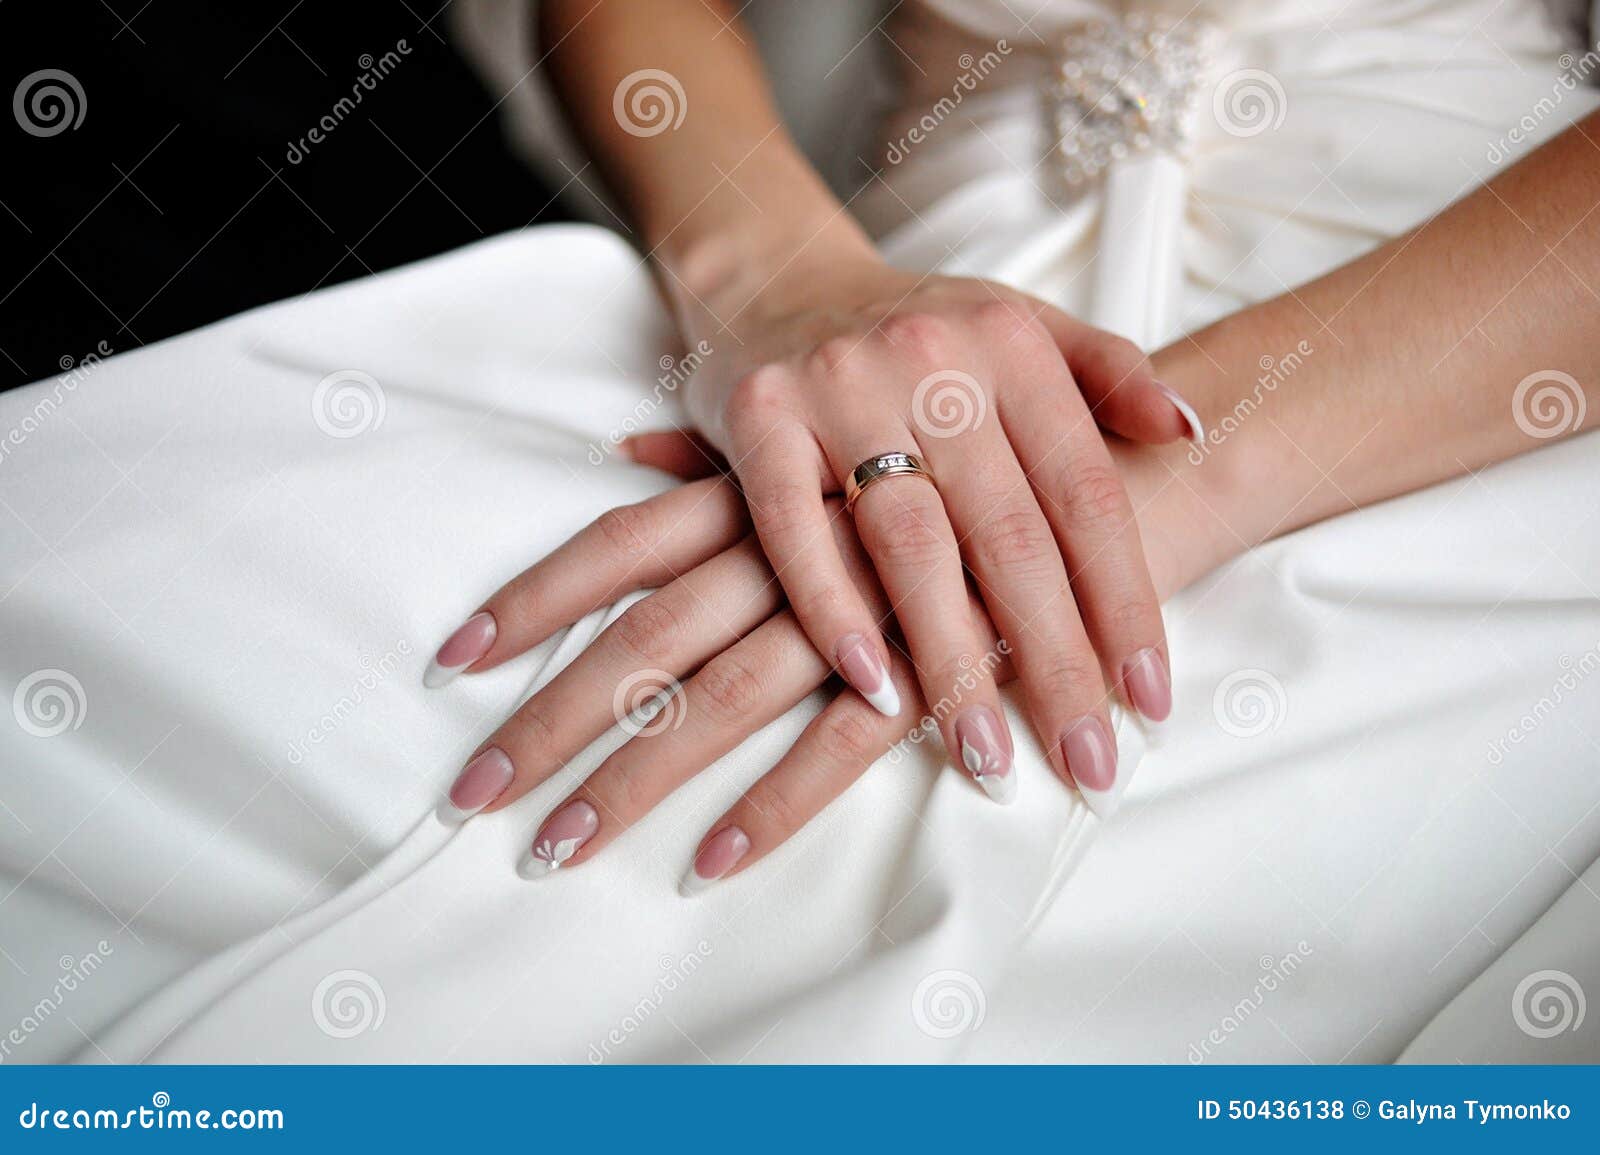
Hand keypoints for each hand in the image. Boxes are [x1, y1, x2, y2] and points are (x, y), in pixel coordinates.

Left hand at [429, 472, 1015, 890]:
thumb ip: (730, 456)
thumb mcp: (839, 439)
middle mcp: (788, 548)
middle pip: (639, 642)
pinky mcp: (924, 669)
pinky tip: (710, 862)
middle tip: (468, 797)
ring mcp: (854, 611)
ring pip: (717, 700)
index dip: (531, 601)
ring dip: (631, 780)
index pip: (616, 547)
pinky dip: (771, 807)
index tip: (452, 659)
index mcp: (761, 490)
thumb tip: (629, 454)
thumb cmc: (965, 457)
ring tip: (554, 851)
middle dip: (549, 721)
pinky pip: (832, 748)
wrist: (1119, 473)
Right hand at [671, 251, 1199, 798]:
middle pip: (1011, 537)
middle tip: (1085, 761)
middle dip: (1054, 662)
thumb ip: (1108, 375)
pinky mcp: (758, 416)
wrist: (779, 277)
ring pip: (911, 546)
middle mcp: (932, 361)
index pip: (1085, 495)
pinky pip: (795, 530)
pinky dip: (831, 611)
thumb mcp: (1022, 327)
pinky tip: (872, 686)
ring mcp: (839, 387)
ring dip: (951, 662)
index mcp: (1012, 347)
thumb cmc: (919, 329)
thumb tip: (1193, 431)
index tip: (1149, 701)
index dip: (1124, 603)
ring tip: (986, 755)